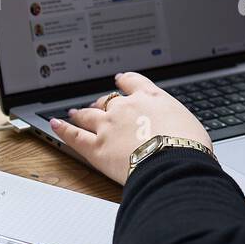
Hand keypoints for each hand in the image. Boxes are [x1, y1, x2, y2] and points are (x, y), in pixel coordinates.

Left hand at [49, 72, 211, 184]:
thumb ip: (176, 125)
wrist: (174, 164)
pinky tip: (55, 124)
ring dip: (80, 113)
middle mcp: (126, 108)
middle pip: (109, 100)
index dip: (125, 81)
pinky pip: (74, 136)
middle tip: (98, 103)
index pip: (134, 83)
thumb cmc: (188, 147)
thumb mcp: (190, 127)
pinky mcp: (96, 147)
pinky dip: (62, 130)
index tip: (120, 79)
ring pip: (88, 115)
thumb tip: (179, 133)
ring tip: (74, 112)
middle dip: (102, 102)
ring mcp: (108, 126)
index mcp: (152, 99)